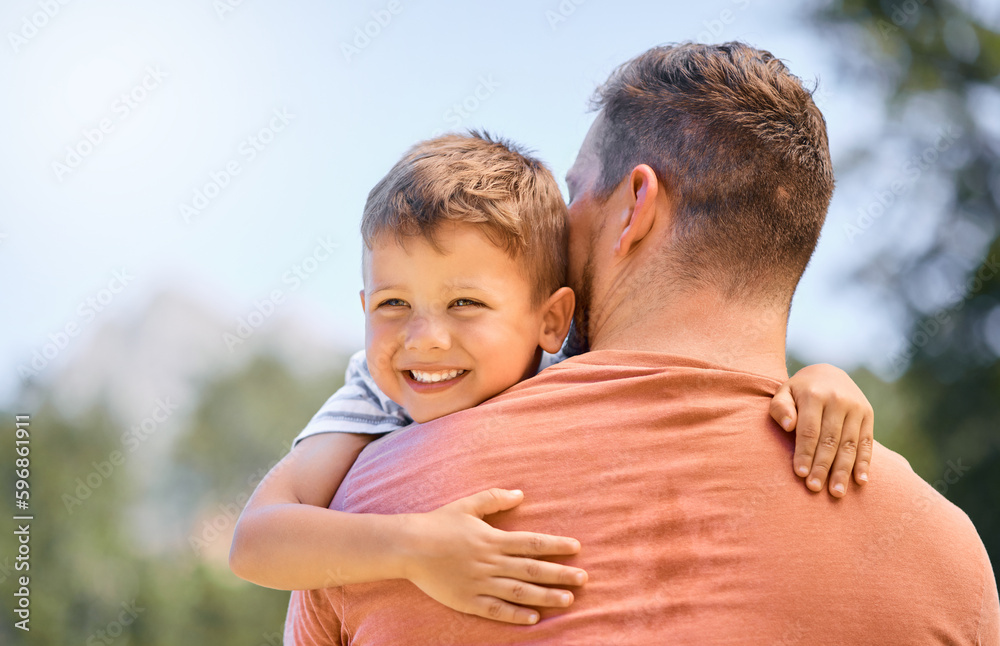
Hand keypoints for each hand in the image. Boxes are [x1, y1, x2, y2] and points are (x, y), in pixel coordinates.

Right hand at [400, 488, 586, 624]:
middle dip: (561, 573)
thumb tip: (520, 494)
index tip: (577, 549)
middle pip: (532, 568)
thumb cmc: (437, 523)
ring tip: (568, 599)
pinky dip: (515, 615)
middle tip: (584, 579)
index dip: (556, 545)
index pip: (532, 543)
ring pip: (520, 591)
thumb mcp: (467, 505)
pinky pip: (496, 610)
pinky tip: (534, 618)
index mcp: (493, 538)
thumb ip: (495, 499)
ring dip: (545, 595)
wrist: (408, 546)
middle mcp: (491, 561)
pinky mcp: (467, 600)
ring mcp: (480, 582)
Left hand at [770, 364, 874, 497]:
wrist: (828, 373)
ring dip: (843, 470)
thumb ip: (781, 408)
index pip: (809, 430)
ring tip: (836, 492)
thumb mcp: (784, 392)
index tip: (801, 474)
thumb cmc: (799, 391)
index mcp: (814, 394)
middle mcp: (838, 400)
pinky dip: (865, 463)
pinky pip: (867, 442)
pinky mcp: (868, 415)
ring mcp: (856, 407)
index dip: (805, 453)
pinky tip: (860, 481)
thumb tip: (788, 426)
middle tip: (815, 488)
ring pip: (850, 444)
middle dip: (822, 467)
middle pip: (830, 440)